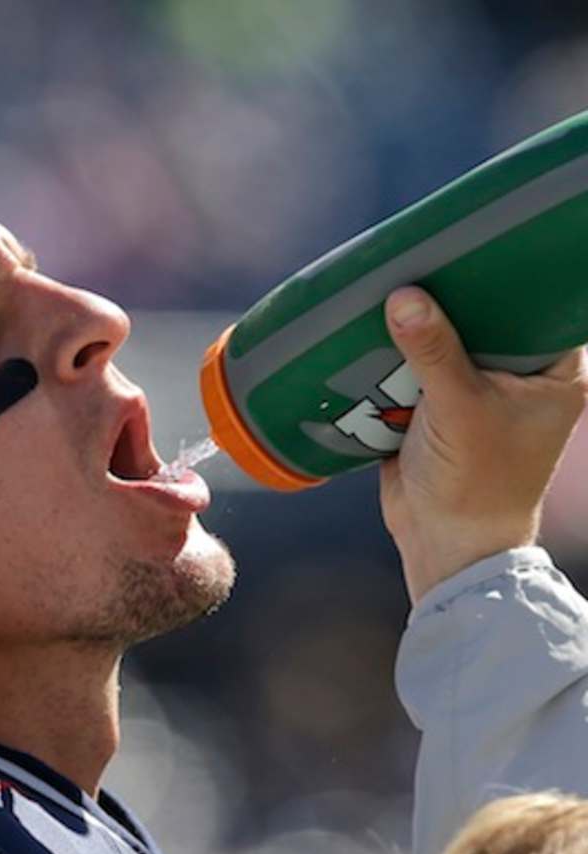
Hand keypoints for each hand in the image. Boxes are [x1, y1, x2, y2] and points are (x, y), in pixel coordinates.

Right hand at [378, 286, 587, 603]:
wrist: (444, 544)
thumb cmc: (478, 483)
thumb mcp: (461, 409)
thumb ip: (434, 351)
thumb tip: (403, 296)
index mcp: (554, 370)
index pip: (539, 301)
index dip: (510, 270)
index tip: (478, 237)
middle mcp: (518, 374)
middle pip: (484, 316)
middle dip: (452, 296)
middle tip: (425, 255)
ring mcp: (475, 392)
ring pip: (445, 340)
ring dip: (417, 327)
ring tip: (392, 285)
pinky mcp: (435, 409)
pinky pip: (414, 369)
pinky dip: (394, 357)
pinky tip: (373, 330)